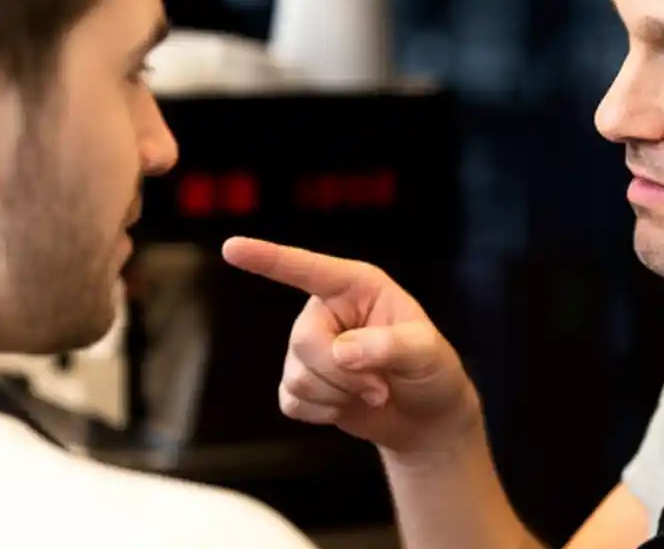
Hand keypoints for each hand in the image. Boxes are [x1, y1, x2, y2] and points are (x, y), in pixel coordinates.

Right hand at [222, 238, 479, 455]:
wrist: (425, 416)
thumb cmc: (431, 370)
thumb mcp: (426, 352)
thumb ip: (389, 346)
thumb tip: (342, 352)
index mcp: (355, 285)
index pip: (307, 269)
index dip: (268, 258)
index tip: (231, 247)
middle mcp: (325, 311)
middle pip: (304, 341)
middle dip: (342, 374)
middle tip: (379, 387)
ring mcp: (308, 347)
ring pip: (298, 376)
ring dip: (339, 396)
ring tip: (372, 392)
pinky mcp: (300, 383)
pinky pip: (291, 401)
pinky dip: (324, 412)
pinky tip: (347, 407)